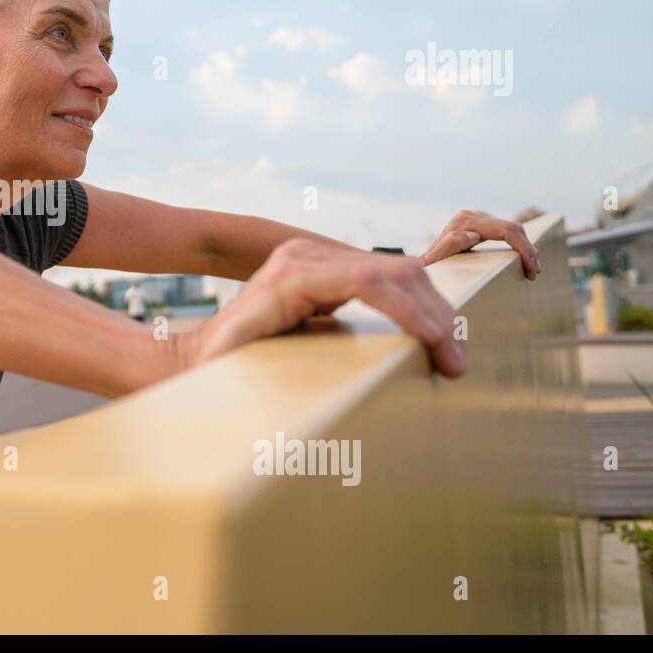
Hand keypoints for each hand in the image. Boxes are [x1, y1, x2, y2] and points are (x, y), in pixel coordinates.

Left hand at [179, 238, 465, 376]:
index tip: (439, 346)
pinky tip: (433, 335)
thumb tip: (320, 396)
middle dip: (432, 313)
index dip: (410, 310)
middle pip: (391, 270)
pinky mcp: (328, 270)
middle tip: (457, 363)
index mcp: (288, 275)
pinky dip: (415, 304)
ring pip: (396, 271)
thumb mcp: (243, 363)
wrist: (196, 351)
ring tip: (451, 354)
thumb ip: (275, 368)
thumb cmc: (217, 368)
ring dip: (431, 309)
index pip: (368, 279)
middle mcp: (305, 256)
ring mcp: (318, 258)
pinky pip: (384, 278)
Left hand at [421, 210, 539, 279]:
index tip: (531, 270)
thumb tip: (474, 235)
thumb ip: (449, 245)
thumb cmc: (426, 268)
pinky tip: (524, 259)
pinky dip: (517, 246)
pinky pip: (504, 233)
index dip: (524, 249)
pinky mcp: (476, 227)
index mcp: (465, 222)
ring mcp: (474, 221)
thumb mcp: (434, 260)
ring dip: (526, 248)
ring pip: (512, 230)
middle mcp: (470, 217)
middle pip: (513, 228)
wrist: (417, 266)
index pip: (507, 231)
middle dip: (528, 250)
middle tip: (535, 273)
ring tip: (533, 269)